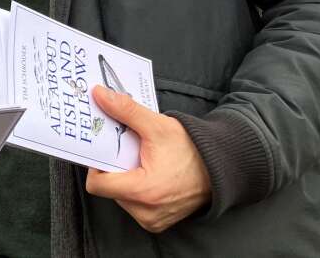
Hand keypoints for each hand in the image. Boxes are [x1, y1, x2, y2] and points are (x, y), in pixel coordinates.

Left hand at [84, 86, 210, 232]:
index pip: (97, 184)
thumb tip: (101, 96)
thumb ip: (126, 111)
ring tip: (144, 163)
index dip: (98, 164)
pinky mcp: (157, 222)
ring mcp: (151, 220)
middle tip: (130, 152)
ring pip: (120, 197)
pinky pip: (134, 206)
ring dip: (127, 179)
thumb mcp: (157, 126)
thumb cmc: (192, 150)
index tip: (108, 150)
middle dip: (115, 168)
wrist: (221, 168)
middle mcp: (145, 212)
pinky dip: (138, 190)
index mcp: (143, 191)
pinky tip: (151, 174)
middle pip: (109, 189)